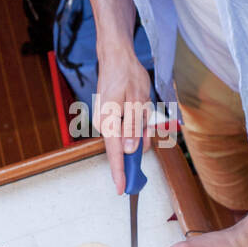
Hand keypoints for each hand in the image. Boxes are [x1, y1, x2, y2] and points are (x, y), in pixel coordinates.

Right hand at [95, 52, 153, 194]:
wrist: (116, 56)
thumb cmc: (127, 75)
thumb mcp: (137, 101)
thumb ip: (134, 127)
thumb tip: (131, 150)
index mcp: (108, 121)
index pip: (115, 153)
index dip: (120, 172)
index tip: (122, 189)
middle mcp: (104, 123)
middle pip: (124, 146)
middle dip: (138, 139)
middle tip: (143, 114)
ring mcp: (106, 120)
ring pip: (128, 135)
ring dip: (138, 126)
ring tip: (140, 102)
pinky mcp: (110, 116)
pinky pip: (126, 126)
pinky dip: (136, 120)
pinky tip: (137, 103)